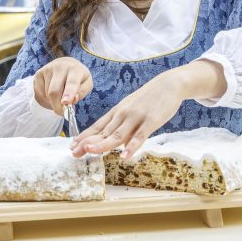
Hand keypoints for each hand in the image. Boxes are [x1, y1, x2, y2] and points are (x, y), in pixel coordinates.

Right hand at [33, 57, 92, 115]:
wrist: (65, 63)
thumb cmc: (78, 76)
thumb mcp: (86, 83)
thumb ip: (82, 92)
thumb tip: (72, 100)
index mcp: (75, 69)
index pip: (71, 82)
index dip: (68, 93)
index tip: (65, 102)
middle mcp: (60, 67)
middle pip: (54, 92)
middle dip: (57, 106)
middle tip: (61, 112)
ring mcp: (47, 70)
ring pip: (46, 94)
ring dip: (52, 102)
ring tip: (59, 97)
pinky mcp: (38, 74)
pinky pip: (39, 93)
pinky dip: (45, 99)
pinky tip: (51, 95)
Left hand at [71, 59, 225, 158]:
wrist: (169, 84)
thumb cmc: (150, 99)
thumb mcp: (133, 110)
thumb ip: (125, 127)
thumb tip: (121, 146)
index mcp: (118, 112)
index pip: (98, 126)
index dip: (85, 136)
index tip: (72, 146)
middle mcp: (123, 114)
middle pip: (104, 131)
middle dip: (88, 142)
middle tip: (74, 153)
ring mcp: (136, 117)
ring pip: (118, 134)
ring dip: (104, 144)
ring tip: (91, 151)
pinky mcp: (150, 121)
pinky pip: (140, 136)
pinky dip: (132, 147)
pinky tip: (125, 156)